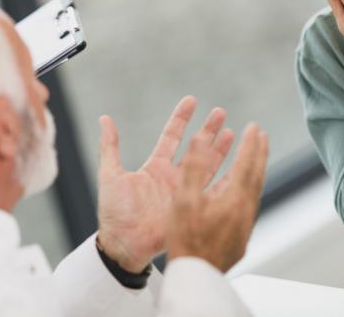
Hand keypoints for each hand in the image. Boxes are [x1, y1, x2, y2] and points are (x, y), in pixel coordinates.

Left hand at [97, 96, 234, 271]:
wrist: (124, 244)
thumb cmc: (115, 212)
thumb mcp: (110, 175)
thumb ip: (110, 147)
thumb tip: (104, 118)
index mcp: (155, 167)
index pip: (171, 137)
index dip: (181, 118)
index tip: (192, 100)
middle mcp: (173, 177)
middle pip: (195, 148)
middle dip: (208, 130)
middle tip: (221, 112)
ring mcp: (185, 192)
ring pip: (208, 166)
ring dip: (221, 149)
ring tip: (233, 132)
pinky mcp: (193, 208)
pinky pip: (214, 192)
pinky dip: (227, 179)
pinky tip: (239, 166)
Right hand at [166, 123, 268, 271]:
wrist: (196, 275)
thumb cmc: (186, 239)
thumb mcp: (185, 199)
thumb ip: (193, 167)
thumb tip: (200, 139)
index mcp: (234, 199)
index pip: (246, 163)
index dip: (249, 143)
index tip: (253, 126)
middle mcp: (245, 211)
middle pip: (257, 176)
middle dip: (259, 153)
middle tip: (262, 135)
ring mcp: (245, 226)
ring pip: (255, 191)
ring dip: (256, 170)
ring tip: (256, 158)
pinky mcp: (241, 238)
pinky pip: (250, 204)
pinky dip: (250, 189)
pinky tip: (244, 192)